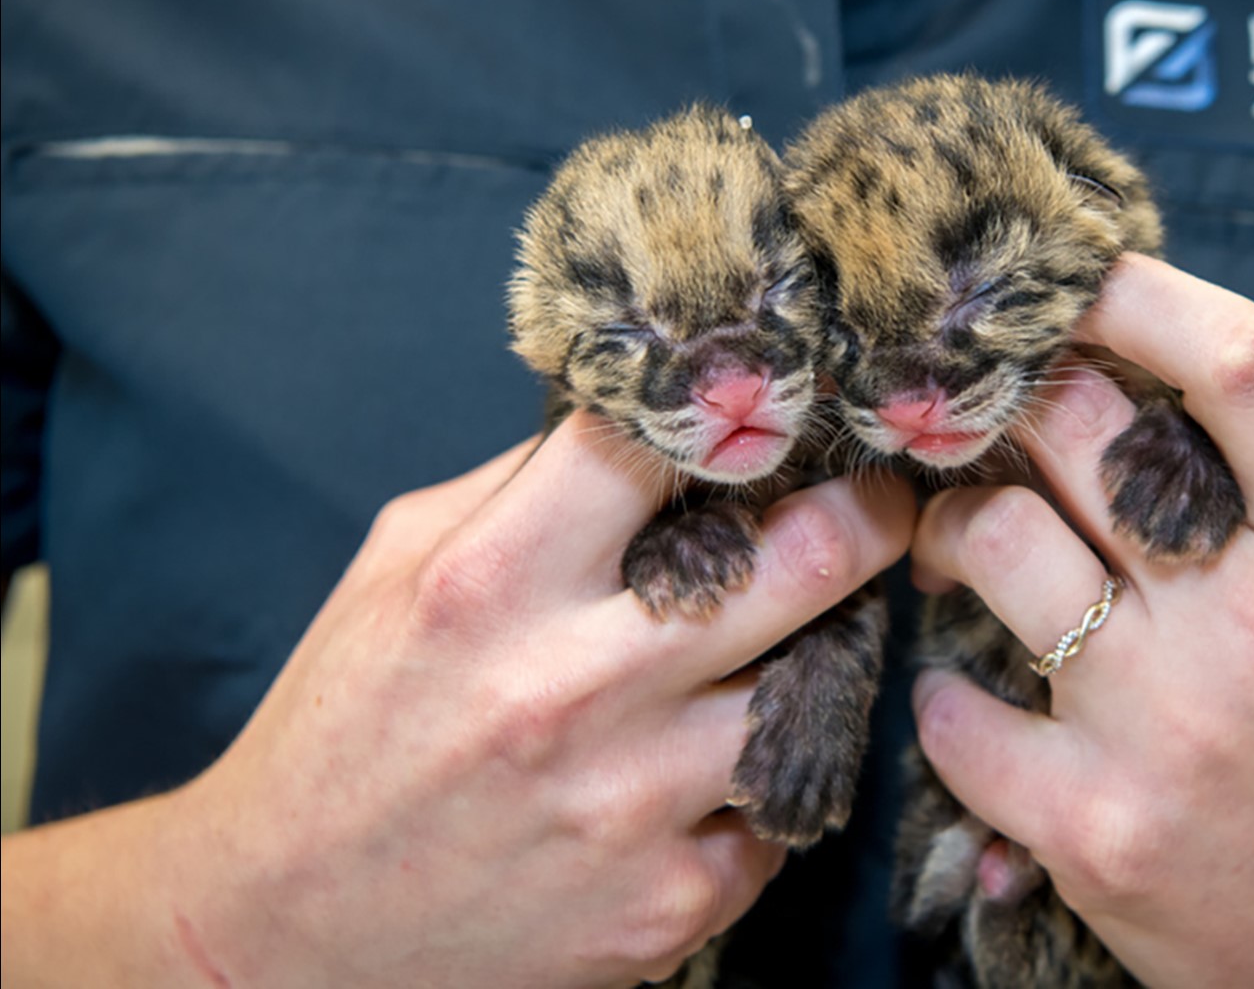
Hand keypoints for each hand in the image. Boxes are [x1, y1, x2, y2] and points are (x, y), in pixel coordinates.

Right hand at [4, 412, 912, 987]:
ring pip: (820, 690)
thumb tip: (656, 430)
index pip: (662, 445)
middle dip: (865, 515)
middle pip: (806, 559)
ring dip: (822, 661)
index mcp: (494, 582)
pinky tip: (709, 774)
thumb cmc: (348, 725)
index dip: (732, 412)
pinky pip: (782, 813)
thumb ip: (525, 492)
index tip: (778, 410)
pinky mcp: (670, 906)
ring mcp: (634, 805)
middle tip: (879, 505)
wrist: (289, 929)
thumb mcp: (397, 568)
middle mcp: (574, 687)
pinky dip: (760, 786)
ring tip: (787, 648)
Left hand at [908, 254, 1253, 986]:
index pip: (1247, 364)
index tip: (1071, 275)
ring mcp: (1169, 727)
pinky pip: (950, 712)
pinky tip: (970, 703)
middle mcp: (1252, 623)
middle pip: (1081, 428)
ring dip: (944, 532)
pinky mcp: (1094, 828)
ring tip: (956, 553)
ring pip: (992, 543)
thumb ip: (1243, 494)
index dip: (1141, 290)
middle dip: (999, 404)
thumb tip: (1101, 375)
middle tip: (967, 422)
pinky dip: (939, 697)